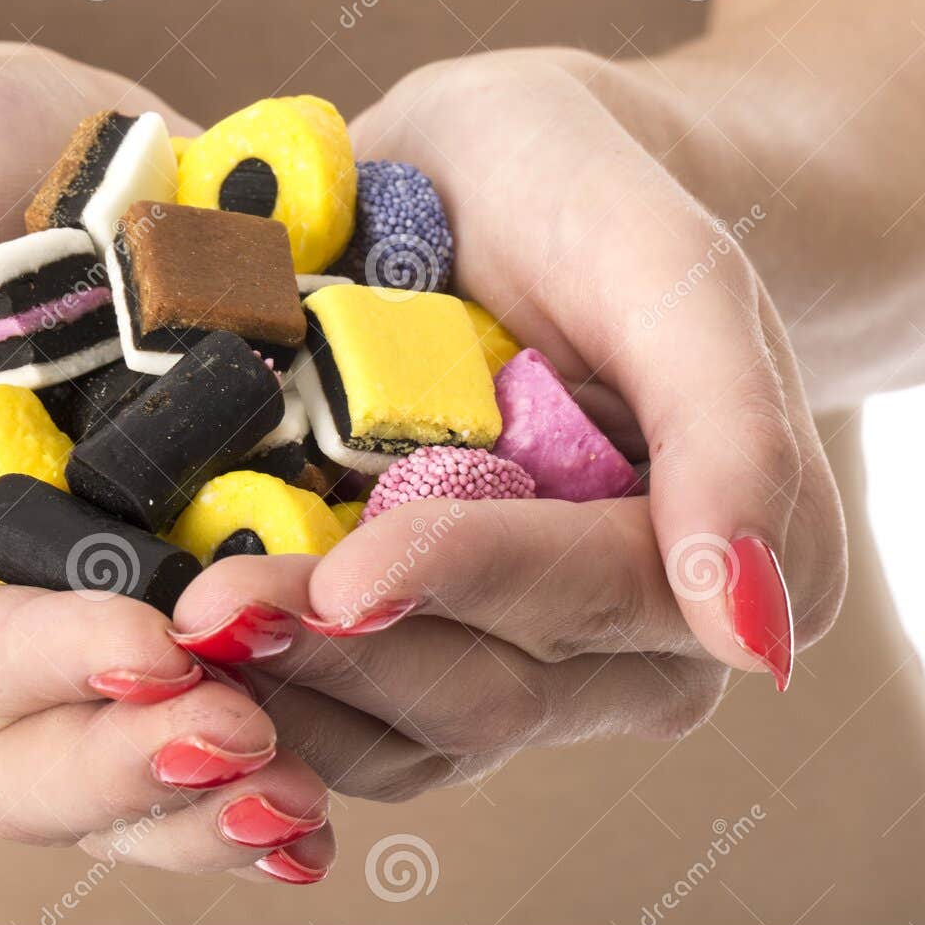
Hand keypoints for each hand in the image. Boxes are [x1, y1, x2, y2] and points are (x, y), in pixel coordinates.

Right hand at [0, 45, 332, 879]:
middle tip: (246, 738)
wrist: (2, 149)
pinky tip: (332, 778)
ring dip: (206, 801)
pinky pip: (203, 705)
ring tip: (302, 798)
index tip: (150, 644)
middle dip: (132, 765)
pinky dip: (260, 756)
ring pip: (116, 770)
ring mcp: (67, 623)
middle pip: (25, 766)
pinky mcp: (165, 588)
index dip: (38, 665)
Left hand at [177, 48, 847, 800]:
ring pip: (400, 737)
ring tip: (168, 645)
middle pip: (486, 694)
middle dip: (346, 654)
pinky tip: (169, 670)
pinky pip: (341, 722)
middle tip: (206, 616)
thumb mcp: (665, 260)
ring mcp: (512, 663)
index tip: (348, 576)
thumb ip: (730, 423)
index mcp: (720, 563)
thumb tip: (757, 634)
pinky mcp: (414, 656)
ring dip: (281, 698)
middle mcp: (622, 648)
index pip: (592, 596)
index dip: (469, 584)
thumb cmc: (587, 198)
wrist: (501, 188)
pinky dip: (259, 700)